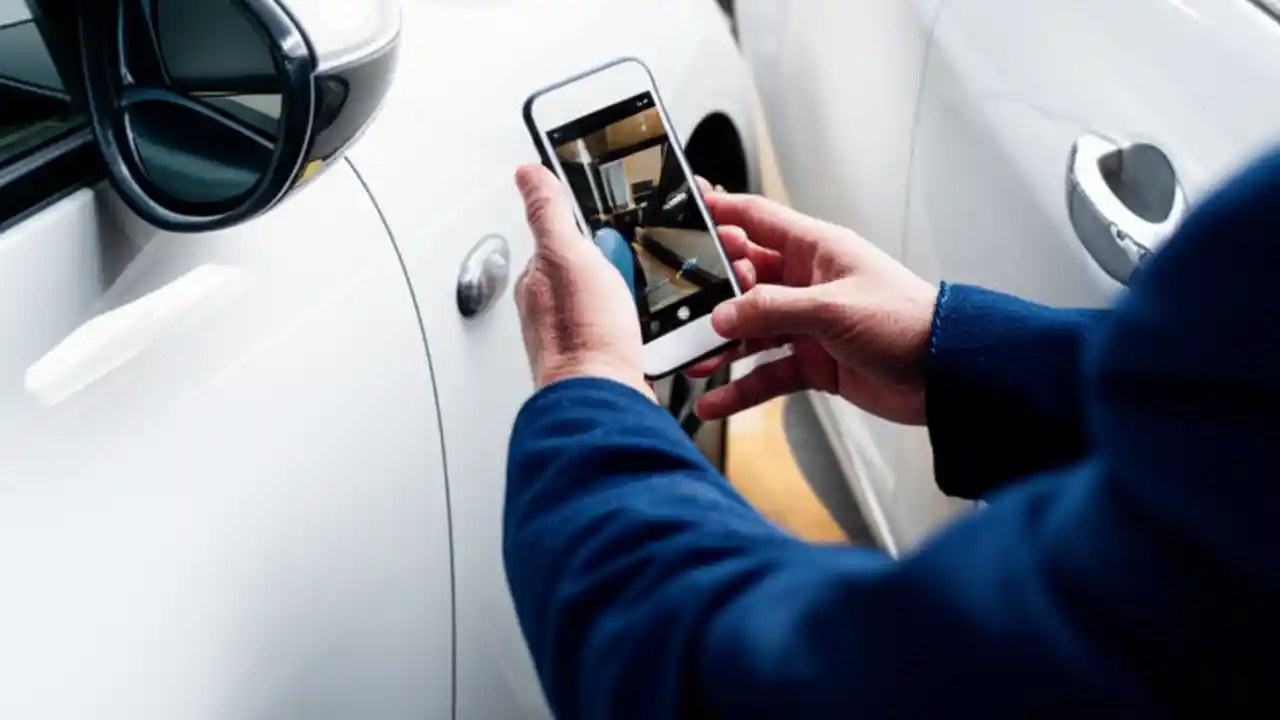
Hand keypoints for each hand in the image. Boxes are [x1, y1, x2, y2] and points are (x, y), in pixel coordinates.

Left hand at [514, 165, 652, 398]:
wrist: (604, 397)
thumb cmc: (582, 334)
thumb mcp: (565, 253)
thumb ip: (546, 211)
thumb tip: (527, 173)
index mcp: (536, 281)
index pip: (563, 239)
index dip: (593, 235)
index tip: (612, 239)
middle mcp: (550, 311)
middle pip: (592, 271)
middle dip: (616, 269)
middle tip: (628, 277)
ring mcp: (576, 337)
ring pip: (609, 303)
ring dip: (629, 300)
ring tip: (638, 306)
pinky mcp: (602, 360)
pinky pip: (624, 333)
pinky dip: (637, 329)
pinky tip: (644, 331)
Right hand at [689, 190, 938, 425]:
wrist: (946, 374)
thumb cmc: (906, 322)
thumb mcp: (833, 309)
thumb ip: (772, 310)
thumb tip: (722, 316)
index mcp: (816, 250)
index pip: (756, 219)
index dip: (719, 211)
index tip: (683, 209)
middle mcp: (807, 283)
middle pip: (743, 280)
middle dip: (710, 294)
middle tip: (677, 306)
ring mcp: (808, 324)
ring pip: (750, 330)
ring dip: (720, 345)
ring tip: (690, 358)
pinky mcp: (813, 362)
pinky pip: (766, 373)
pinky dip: (740, 387)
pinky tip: (715, 400)